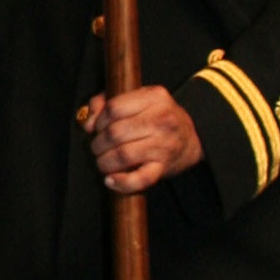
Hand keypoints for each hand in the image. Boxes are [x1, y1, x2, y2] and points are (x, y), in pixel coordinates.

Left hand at [76, 83, 201, 194]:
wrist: (192, 138)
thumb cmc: (157, 117)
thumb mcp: (138, 99)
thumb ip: (107, 102)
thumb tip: (87, 122)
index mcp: (155, 97)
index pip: (114, 108)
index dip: (98, 120)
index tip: (97, 127)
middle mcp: (162, 119)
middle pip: (115, 133)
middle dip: (98, 143)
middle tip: (98, 147)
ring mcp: (165, 144)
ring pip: (123, 155)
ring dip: (104, 162)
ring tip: (103, 162)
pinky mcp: (164, 167)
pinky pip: (140, 179)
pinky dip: (121, 182)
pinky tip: (110, 180)